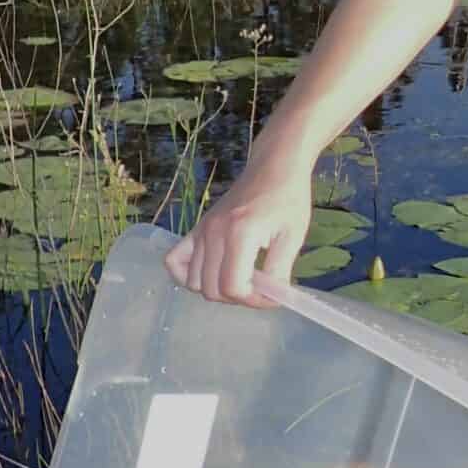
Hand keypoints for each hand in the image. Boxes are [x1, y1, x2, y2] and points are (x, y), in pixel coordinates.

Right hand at [163, 158, 311, 305]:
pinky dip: (187, 275)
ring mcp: (201, 230)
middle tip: (261, 287)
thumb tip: (271, 299)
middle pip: (212, 289)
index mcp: (239, 234)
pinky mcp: (196, 228)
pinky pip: (175, 261)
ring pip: (194, 282)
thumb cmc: (288, 198)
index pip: (233, 287)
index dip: (254, 300)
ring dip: (218, 289)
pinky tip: (212, 273)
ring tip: (242, 278)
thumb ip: (279, 272)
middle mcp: (213, 233)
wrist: (274, 166)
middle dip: (238, 297)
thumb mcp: (293, 236)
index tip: (273, 294)